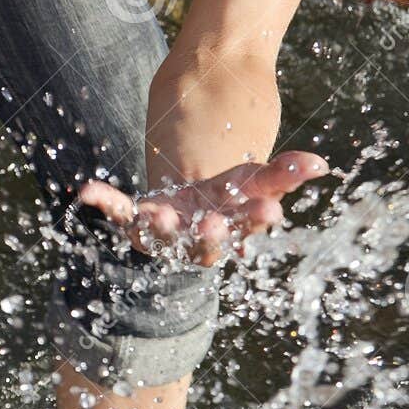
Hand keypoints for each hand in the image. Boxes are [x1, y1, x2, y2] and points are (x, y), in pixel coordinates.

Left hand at [77, 149, 329, 266]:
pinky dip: (105, 202)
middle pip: (205, 244)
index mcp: (233, 228)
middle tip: (211, 225)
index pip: (250, 225)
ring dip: (160, 228)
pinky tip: (87, 190)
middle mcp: (199, 236)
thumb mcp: (256, 181)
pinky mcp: (138, 221)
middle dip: (209, 236)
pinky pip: (121, 213)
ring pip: (164, 236)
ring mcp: (168, 231)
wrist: (188, 210)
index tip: (269, 212)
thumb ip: (285, 173)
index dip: (257, 220)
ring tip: (157, 215)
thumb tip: (321, 164)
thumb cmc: (228, 197)